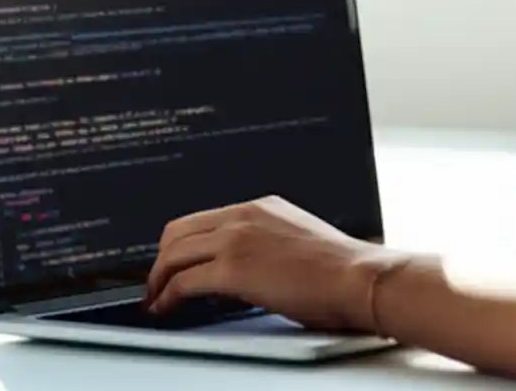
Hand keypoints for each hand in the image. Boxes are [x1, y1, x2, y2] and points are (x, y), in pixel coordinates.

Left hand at [143, 196, 398, 330]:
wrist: (359, 278)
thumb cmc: (342, 270)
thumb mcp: (298, 241)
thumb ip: (268, 245)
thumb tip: (250, 269)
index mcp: (261, 207)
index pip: (203, 219)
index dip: (181, 244)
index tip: (175, 264)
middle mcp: (244, 216)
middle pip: (179, 231)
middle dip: (161, 260)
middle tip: (156, 284)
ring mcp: (236, 239)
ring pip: (174, 254)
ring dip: (158, 280)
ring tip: (156, 300)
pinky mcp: (232, 269)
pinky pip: (183, 281)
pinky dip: (167, 296)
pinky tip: (166, 308)